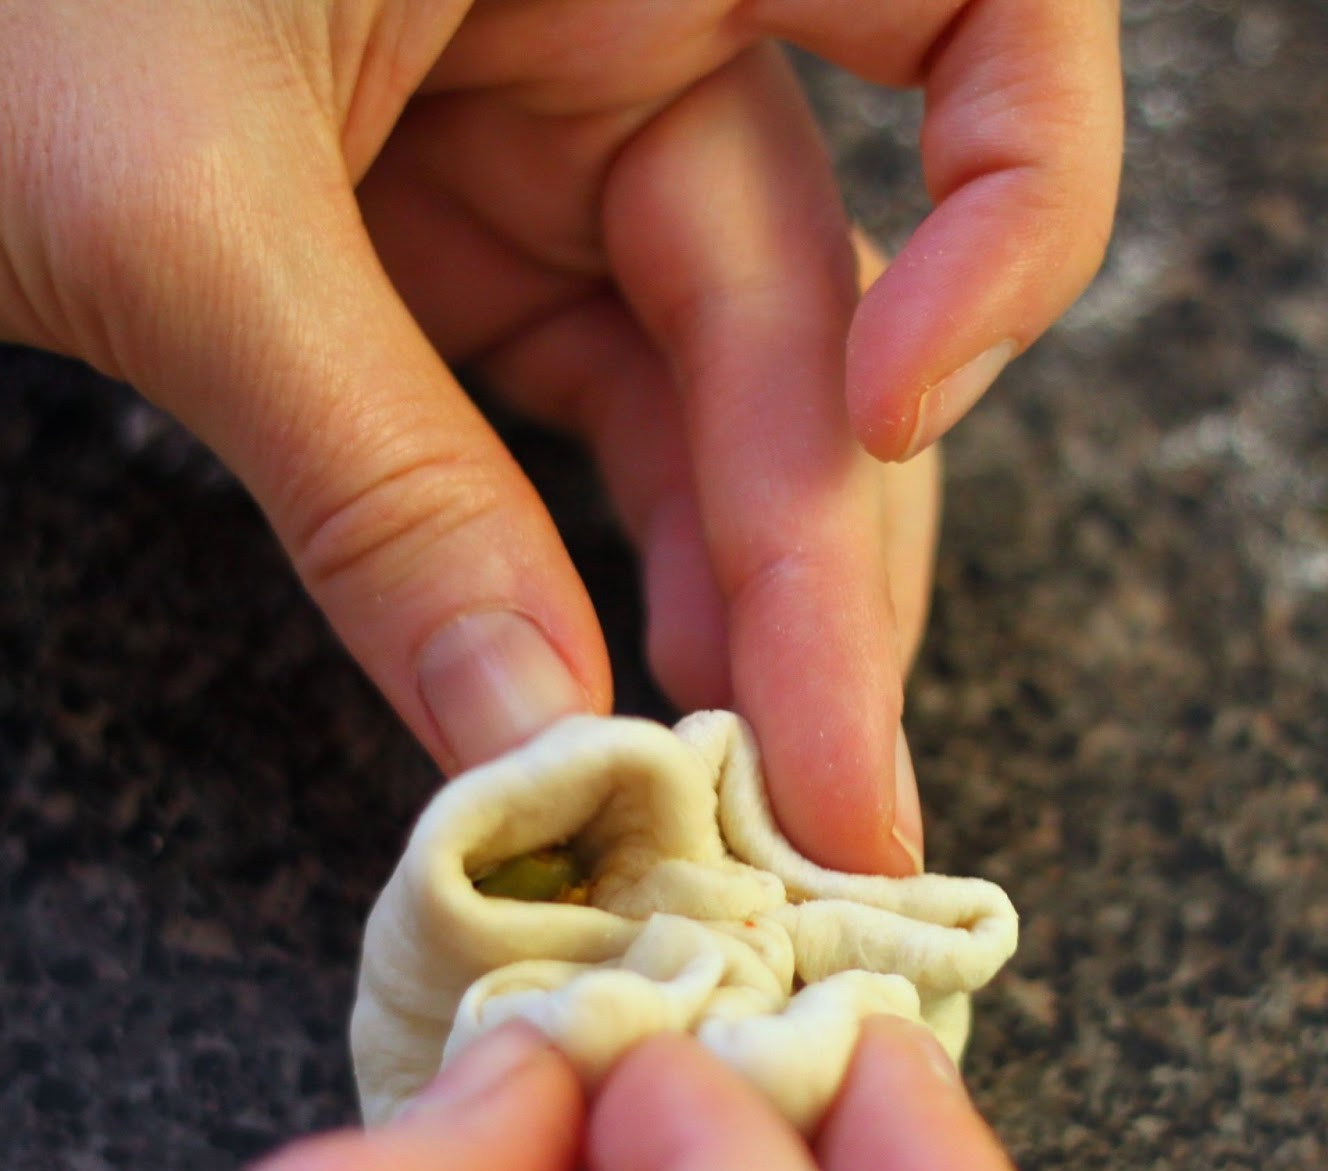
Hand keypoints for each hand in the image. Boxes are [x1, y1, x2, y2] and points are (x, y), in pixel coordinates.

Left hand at [0, 2, 1121, 873]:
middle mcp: (639, 13)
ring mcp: (563, 139)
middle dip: (831, 561)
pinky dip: (634, 565)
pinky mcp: (484, 244)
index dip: (1018, 206)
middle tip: (839, 795)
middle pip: (817, 308)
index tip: (904, 410)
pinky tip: (646, 696)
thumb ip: (376, 478)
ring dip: (749, 604)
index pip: (976, 12)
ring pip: (731, 396)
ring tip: (755, 793)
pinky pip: (609, 418)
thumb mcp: (169, 210)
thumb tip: (539, 737)